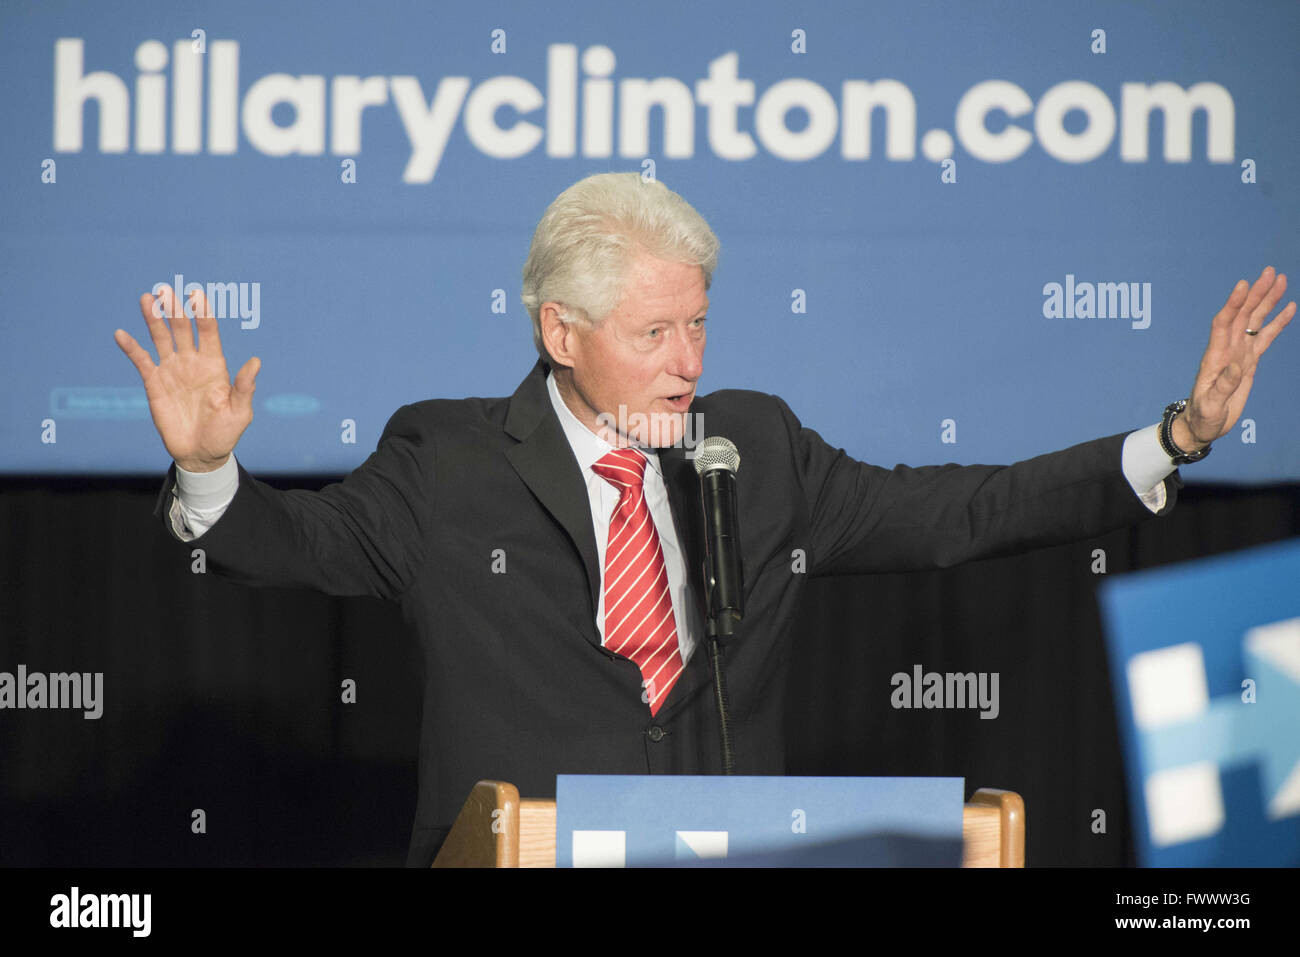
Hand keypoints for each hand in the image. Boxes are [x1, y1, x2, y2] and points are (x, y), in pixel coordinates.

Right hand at [114, 284, 260, 471]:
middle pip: (183, 329)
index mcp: (215, 366)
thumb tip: (256, 362)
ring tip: (147, 299)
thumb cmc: (225, 433)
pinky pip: (142, 361)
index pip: (208, 332)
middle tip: (165, 290)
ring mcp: (172, 371)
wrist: (201, 454)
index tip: (197, 295)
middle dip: (175, 309)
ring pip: (161, 338)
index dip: (202, 313)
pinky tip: (121, 334)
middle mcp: (192, 362)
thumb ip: (244, 387)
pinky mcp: (155, 384)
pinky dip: (131, 348)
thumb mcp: (239, 412)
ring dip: (154, 319)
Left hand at [1174, 266, 1294, 451]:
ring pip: (1255, 321)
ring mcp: (1239, 353)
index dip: (1233, 304)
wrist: (1204, 424)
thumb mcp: (1210, 405)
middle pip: (1242, 315)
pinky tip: (1289, 307)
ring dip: (1267, 301)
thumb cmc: (1203, 416)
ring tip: (1281, 280)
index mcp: (1215, 357)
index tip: (1243, 285)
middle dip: (1255, 294)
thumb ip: (1223, 386)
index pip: (1223, 323)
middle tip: (1269, 272)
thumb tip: (1238, 366)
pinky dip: (1277, 322)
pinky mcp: (1249, 361)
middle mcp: (1227, 350)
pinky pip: (1265, 337)